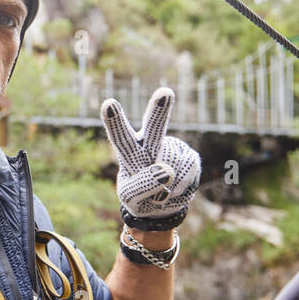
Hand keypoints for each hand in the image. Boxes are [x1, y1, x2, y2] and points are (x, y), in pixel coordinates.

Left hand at [101, 87, 200, 228]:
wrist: (161, 207)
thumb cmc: (139, 198)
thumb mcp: (131, 197)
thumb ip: (142, 186)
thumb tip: (167, 172)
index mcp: (129, 151)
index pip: (120, 137)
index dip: (114, 122)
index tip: (108, 103)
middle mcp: (150, 144)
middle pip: (154, 128)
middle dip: (159, 111)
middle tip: (165, 92)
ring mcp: (172, 149)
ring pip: (172, 164)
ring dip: (166, 187)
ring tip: (161, 193)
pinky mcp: (190, 158)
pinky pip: (186, 173)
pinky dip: (180, 188)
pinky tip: (175, 189)